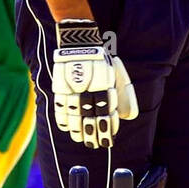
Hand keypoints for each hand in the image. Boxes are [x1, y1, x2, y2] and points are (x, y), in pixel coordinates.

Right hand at [51, 19, 137, 148]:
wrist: (80, 42)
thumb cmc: (102, 62)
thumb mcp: (117, 75)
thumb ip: (124, 96)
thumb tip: (129, 117)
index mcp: (105, 85)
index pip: (107, 113)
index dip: (107, 128)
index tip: (108, 140)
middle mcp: (89, 88)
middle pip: (91, 117)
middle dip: (93, 134)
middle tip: (95, 145)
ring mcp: (72, 88)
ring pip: (75, 115)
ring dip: (78, 130)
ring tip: (81, 140)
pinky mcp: (59, 86)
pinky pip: (60, 107)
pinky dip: (62, 119)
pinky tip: (67, 128)